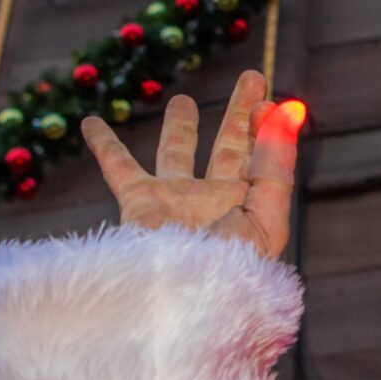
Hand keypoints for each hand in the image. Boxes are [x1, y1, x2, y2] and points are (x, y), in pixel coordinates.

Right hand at [82, 69, 302, 258]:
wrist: (179, 303)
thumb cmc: (229, 271)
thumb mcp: (265, 217)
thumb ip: (275, 164)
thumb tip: (288, 111)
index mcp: (249, 207)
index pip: (262, 157)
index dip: (268, 127)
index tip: (269, 100)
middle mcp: (214, 201)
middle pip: (229, 146)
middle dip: (240, 113)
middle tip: (251, 76)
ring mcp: (176, 201)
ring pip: (176, 152)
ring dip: (178, 126)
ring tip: (183, 99)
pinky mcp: (139, 204)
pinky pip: (118, 167)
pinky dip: (104, 144)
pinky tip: (92, 121)